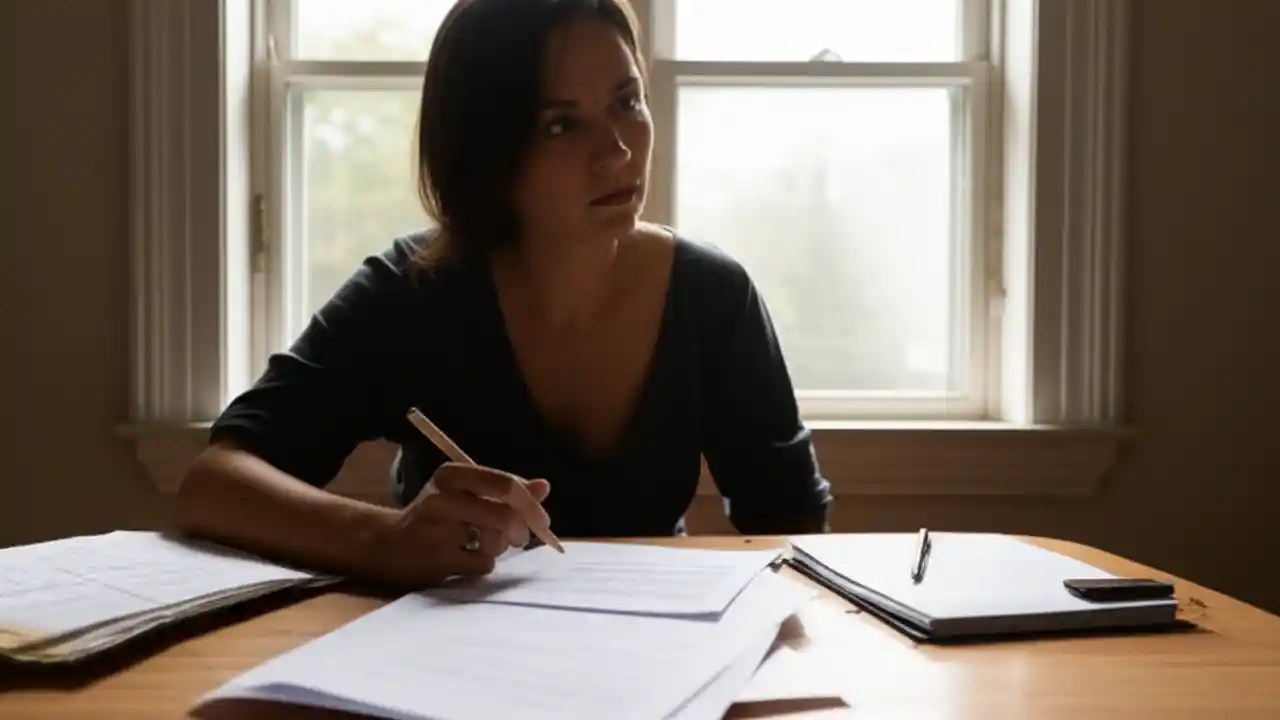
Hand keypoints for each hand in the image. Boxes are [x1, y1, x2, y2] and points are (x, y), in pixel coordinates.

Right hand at [367, 462, 551, 587]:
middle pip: (505, 514)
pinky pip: (484, 564)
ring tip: (482, 545)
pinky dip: (484, 564)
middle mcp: (442, 498)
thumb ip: (504, 490)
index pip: (505, 483)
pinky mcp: (437, 560)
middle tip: (521, 538)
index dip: (531, 503)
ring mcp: (438, 530)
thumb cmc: (434, 516)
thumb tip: (545, 486)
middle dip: (522, 529)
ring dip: (499, 546)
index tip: (542, 520)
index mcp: (451, 475)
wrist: (383, 543)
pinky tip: (465, 560)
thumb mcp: (463, 492)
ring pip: (497, 540)